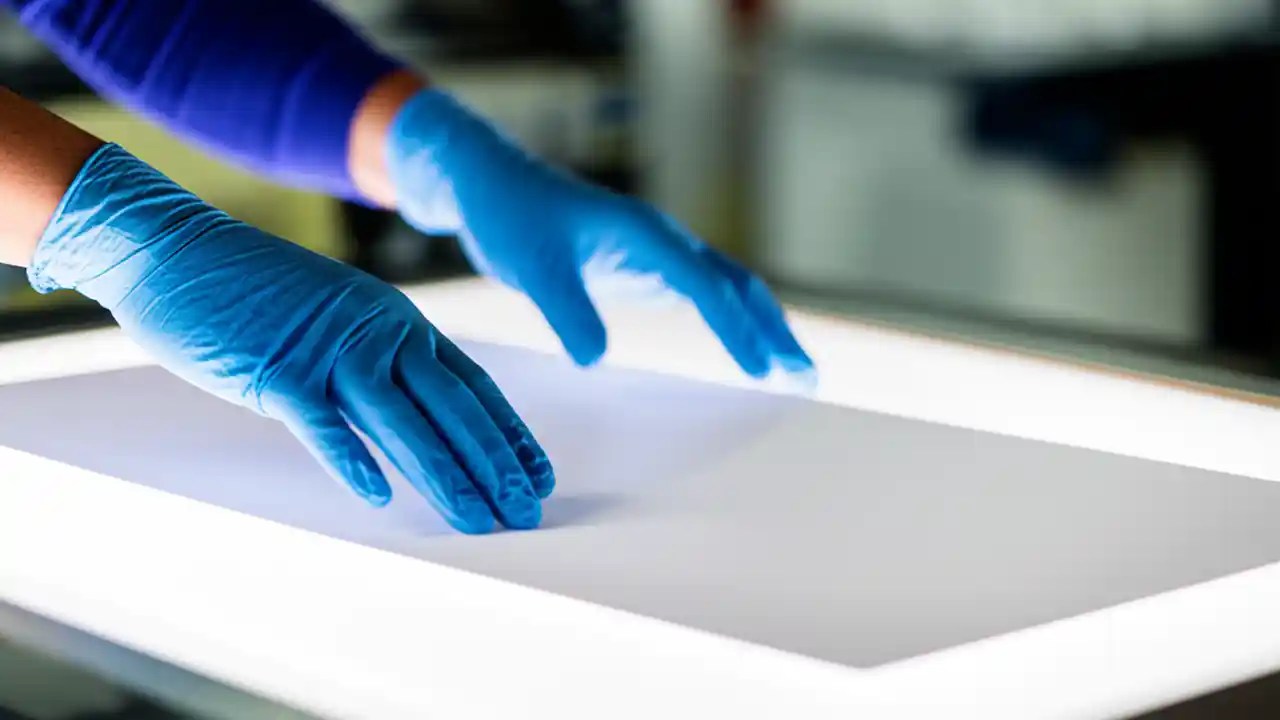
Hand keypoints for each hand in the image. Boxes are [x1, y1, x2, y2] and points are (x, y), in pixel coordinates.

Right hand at [29, 144, 550, 532]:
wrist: (177, 248)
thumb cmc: (254, 291)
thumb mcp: (337, 317)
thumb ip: (375, 358)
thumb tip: (409, 408)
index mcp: (397, 322)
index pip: (472, 385)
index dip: (509, 433)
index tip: (538, 475)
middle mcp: (378, 334)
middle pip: (452, 408)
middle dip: (494, 464)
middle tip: (525, 511)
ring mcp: (330, 351)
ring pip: (404, 421)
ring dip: (445, 475)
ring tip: (478, 518)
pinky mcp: (278, 372)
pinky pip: (322, 423)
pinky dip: (350, 458)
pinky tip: (379, 495)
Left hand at [386, 90, 814, 377]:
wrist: (493, 186)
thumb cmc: (512, 218)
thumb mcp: (532, 267)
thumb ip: (565, 309)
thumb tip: (594, 359)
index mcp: (647, 235)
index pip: (706, 287)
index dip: (736, 330)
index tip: (760, 372)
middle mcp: (665, 241)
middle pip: (738, 285)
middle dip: (775, 331)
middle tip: (807, 378)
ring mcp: (660, 254)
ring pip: (730, 289)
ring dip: (766, 328)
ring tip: (797, 372)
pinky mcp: (647, 267)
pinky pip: (706, 296)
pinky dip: (736, 323)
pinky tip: (747, 349)